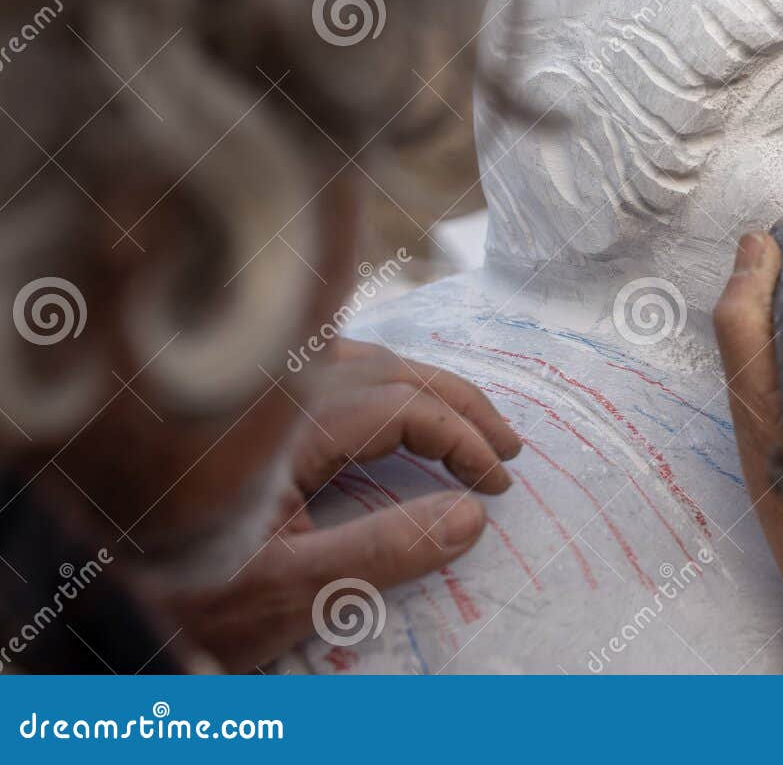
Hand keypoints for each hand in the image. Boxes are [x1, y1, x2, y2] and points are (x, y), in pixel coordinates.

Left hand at [154, 342, 520, 670]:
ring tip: (468, 424)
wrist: (97, 596)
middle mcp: (276, 394)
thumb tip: (470, 515)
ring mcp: (258, 398)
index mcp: (290, 426)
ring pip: (362, 362)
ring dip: (425, 388)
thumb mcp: (286, 591)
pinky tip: (393, 408)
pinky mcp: (244, 414)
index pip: (404, 405)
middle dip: (460, 404)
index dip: (462, 438)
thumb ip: (382, 551)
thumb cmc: (179, 597)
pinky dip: (382, 384)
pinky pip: (329, 372)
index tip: (497, 484)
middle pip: (392, 370)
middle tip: (509, 446)